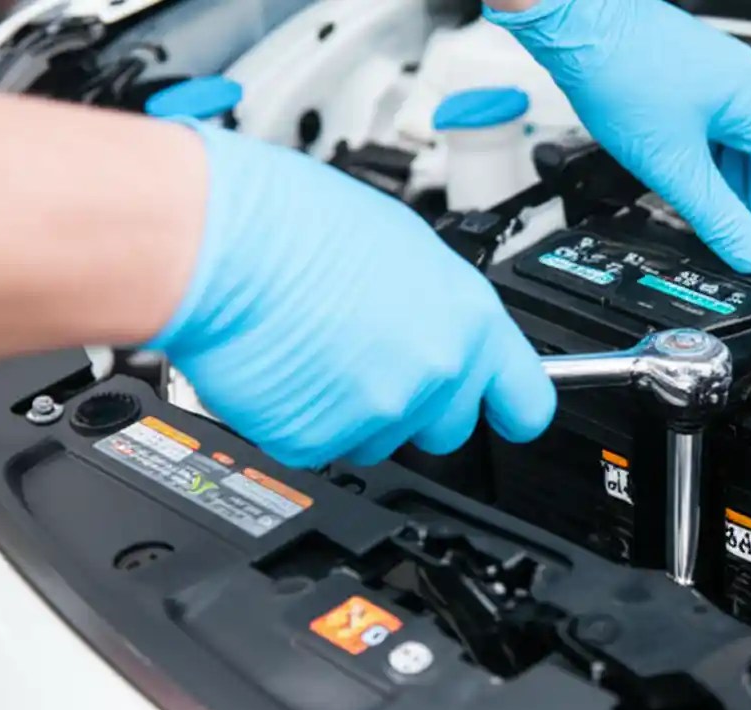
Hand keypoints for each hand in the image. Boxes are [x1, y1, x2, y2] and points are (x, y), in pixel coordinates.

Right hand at [148, 123, 555, 467]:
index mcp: (469, 321)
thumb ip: (438, 307)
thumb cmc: (299, 224)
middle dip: (417, 404)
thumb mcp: (406, 247)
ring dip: (353, 409)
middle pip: (447, 428)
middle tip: (371, 357)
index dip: (514, 409)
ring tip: (317, 346)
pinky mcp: (317, 440)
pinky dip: (300, 417)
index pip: (528, 399)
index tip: (508, 413)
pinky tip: (287, 366)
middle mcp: (435, 373)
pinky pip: (318, 444)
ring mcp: (378, 414)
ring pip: (379, 438)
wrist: (223, 243)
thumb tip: (439, 327)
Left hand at [486, 0, 750, 272]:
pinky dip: (708, 157)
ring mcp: (712, 74)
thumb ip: (713, 214)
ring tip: (722, 216)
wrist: (575, 24)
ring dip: (730, 180)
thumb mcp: (672, 165)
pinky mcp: (683, 74)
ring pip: (733, 140)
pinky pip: (710, 124)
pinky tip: (693, 177)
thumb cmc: (620, 72)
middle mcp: (739, 82)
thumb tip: (746, 251)